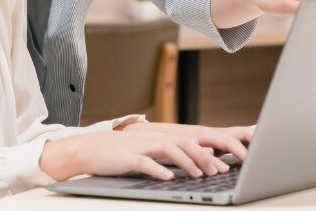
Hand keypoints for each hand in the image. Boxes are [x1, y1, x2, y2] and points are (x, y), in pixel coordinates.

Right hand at [40, 129, 232, 181]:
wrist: (90, 149)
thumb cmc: (121, 154)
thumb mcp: (147, 152)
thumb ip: (167, 156)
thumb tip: (192, 163)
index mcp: (160, 137)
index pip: (190, 142)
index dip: (209, 152)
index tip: (225, 164)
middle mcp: (153, 138)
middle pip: (184, 144)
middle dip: (204, 157)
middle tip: (218, 171)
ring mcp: (140, 146)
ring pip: (169, 150)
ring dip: (186, 162)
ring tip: (199, 175)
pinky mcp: (127, 157)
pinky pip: (145, 162)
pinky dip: (157, 170)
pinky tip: (168, 178)